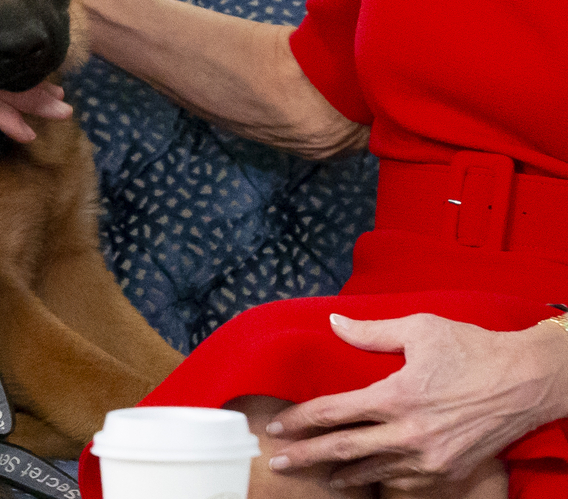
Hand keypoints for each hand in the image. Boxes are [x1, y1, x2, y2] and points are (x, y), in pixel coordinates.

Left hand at [264, 312, 567, 489]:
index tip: (278, 426)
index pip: (334, 412)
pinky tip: (366, 478)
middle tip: (278, 462)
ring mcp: (430, 459)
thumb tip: (333, 322)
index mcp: (395, 396)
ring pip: (373, 472)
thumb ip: (371, 332)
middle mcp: (409, 433)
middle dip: (307, 457)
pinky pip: (405, 483)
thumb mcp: (418, 329)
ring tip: (317, 475)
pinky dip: (381, 480)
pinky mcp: (449, 472)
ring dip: (341, 474)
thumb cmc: (470, 348)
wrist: (525, 381)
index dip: (302, 420)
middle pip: (344, 449)